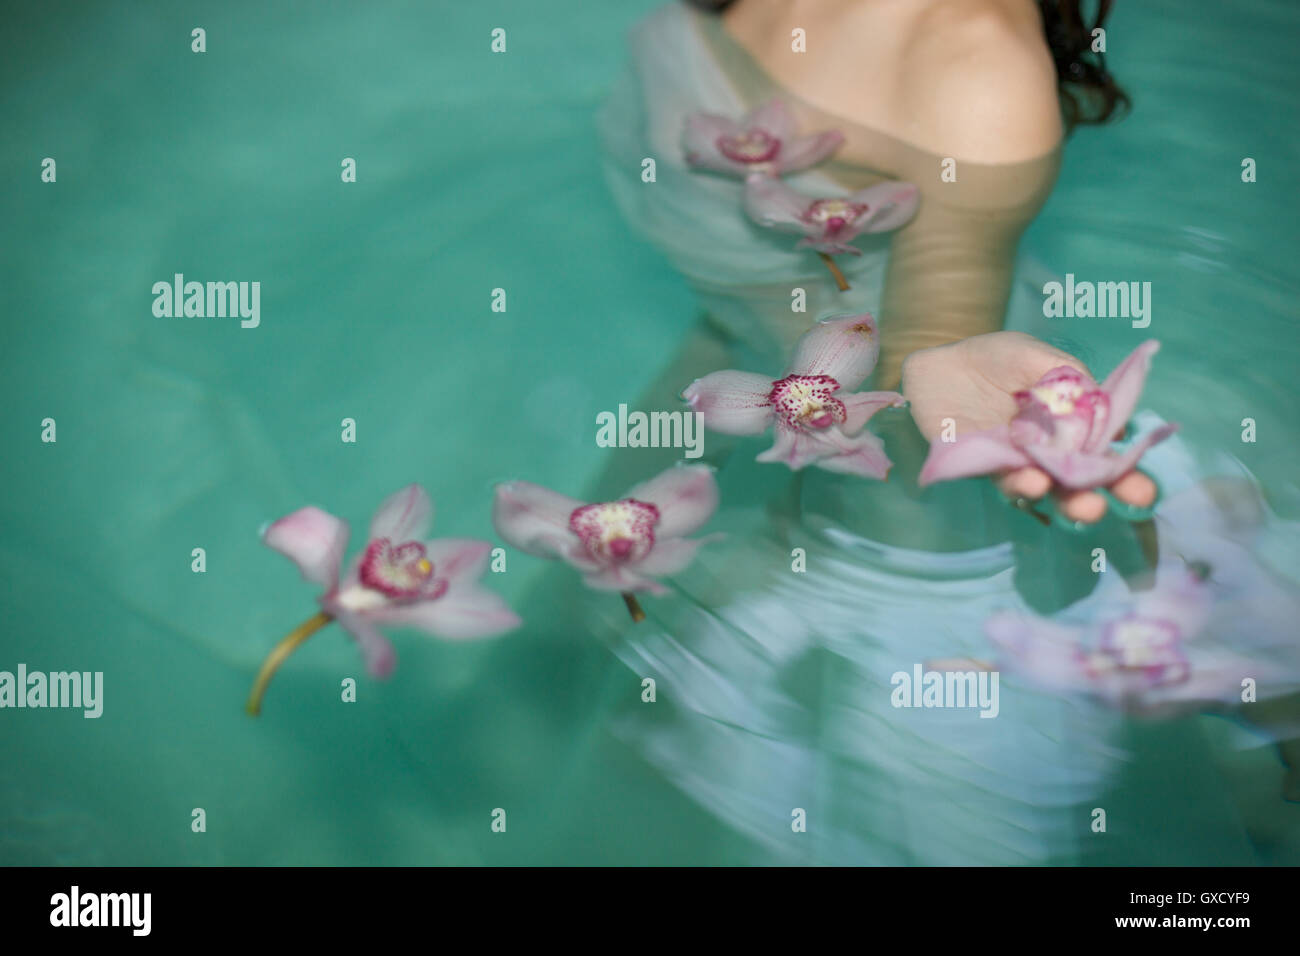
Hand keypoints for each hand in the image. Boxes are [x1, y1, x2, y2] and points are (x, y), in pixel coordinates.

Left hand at [901, 331, 1155, 522]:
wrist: (943, 362)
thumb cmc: (997, 359)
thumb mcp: (1040, 356)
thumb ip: (1070, 380)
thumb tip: (1099, 411)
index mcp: (1072, 427)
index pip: (1105, 456)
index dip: (1126, 474)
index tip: (1143, 491)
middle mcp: (1047, 452)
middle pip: (1077, 484)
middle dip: (1096, 498)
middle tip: (1112, 505)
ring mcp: (1015, 463)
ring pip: (1041, 488)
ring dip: (1060, 497)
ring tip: (1074, 500)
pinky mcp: (982, 466)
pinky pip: (1002, 479)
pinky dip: (1019, 482)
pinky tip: (1031, 480)